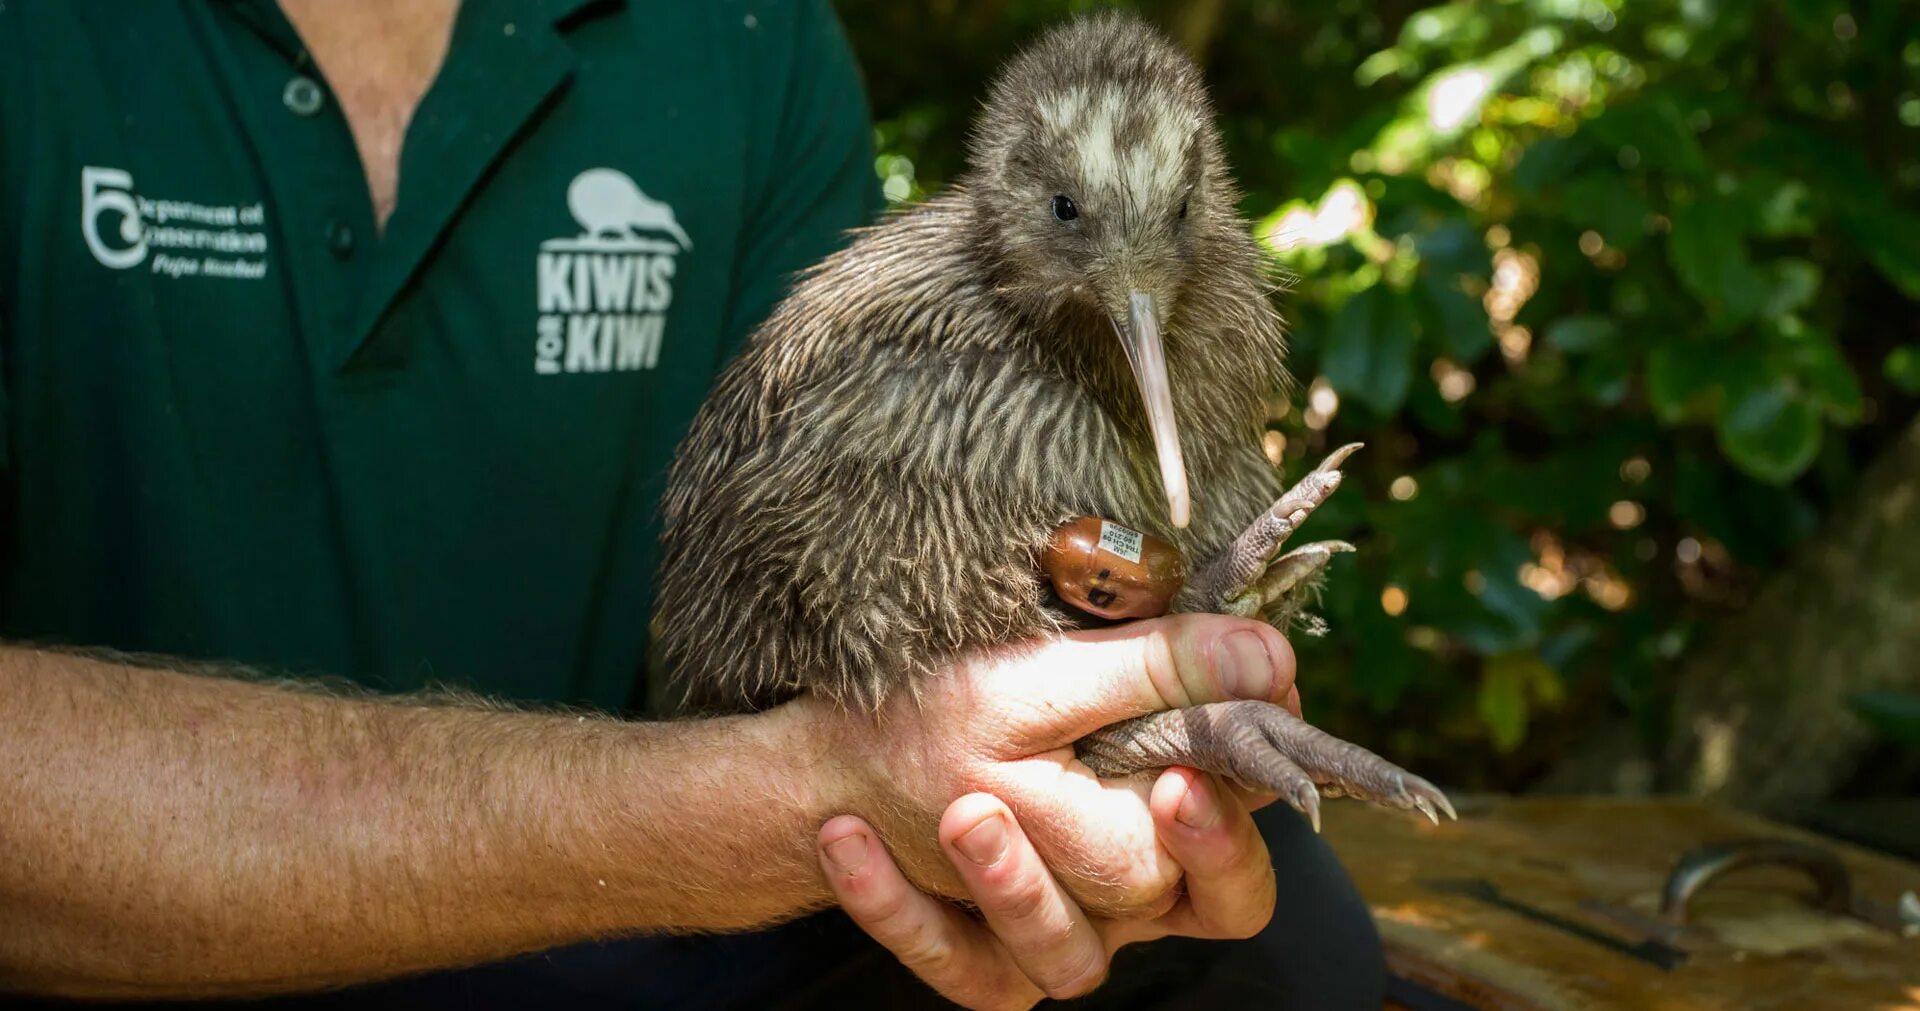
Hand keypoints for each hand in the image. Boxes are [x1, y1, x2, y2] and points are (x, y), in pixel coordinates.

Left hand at [810, 613, 1299, 915]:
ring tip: (967, 813)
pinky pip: (951, 964)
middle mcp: (1134, 895)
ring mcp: (1059, 939)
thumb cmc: (965, 700)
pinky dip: (894, 909)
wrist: (841, 759)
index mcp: (1169, 820)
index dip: (1226, 825)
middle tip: (1145, 797)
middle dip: (1166, 859)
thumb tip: (1273, 654)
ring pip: (1071, 957)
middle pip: (1205, 916)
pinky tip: (849, 838)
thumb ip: (1160, 670)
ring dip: (1016, 888)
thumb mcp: (1052, 674)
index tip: (1186, 776)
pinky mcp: (980, 968)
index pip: (1240, 845)